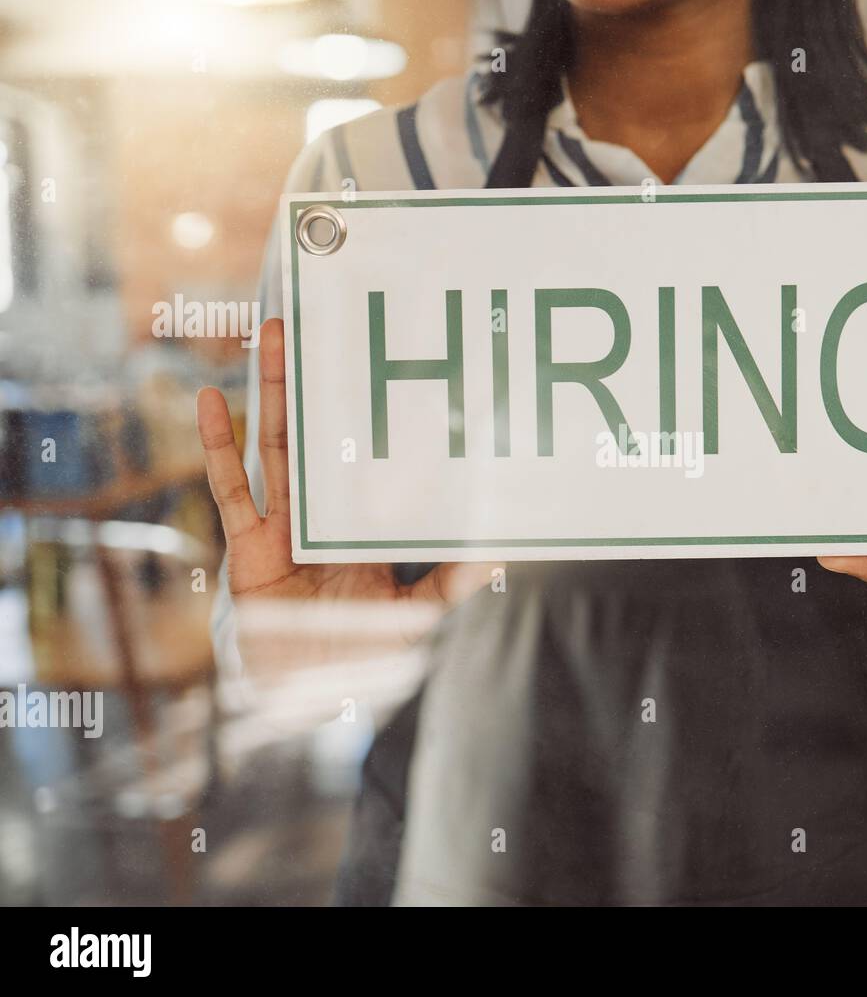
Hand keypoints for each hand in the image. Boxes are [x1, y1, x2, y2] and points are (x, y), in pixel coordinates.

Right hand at [197, 318, 492, 669]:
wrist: (303, 693)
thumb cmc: (359, 653)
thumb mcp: (416, 615)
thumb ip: (452, 583)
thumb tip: (502, 554)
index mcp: (361, 522)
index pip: (372, 457)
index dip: (378, 417)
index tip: (391, 368)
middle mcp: (322, 512)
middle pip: (320, 434)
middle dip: (319, 383)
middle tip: (323, 326)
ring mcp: (283, 523)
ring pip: (277, 444)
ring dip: (271, 391)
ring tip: (273, 337)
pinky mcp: (249, 542)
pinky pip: (231, 488)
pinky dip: (218, 446)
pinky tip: (210, 400)